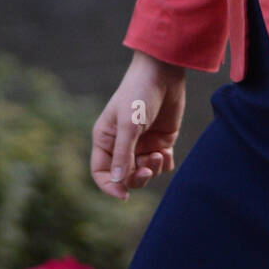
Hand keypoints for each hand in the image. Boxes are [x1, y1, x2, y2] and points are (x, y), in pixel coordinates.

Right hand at [91, 52, 185, 199]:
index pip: (101, 172)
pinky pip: (161, 164)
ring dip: (152, 168)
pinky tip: (166, 152)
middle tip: (147, 170)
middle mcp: (122, 144)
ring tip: (159, 153)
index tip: (123, 195)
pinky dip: (164, 163)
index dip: (109, 186)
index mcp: (106, 139)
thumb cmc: (139, 94)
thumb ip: (123, 153)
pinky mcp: (160, 139)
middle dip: (136, 178)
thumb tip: (117, 181)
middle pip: (125, 177)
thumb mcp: (129, 124)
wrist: (164, 73)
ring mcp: (142, 143)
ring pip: (145, 171)